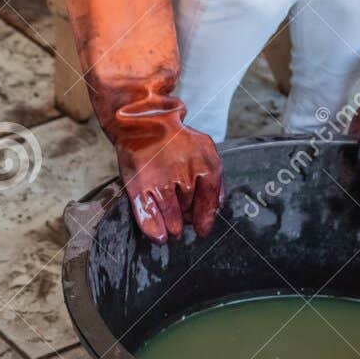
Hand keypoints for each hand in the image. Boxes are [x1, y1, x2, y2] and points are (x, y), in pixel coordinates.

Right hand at [116, 125, 222, 243]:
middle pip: (190, 211)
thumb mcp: (203, 151)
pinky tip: (159, 237)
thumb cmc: (174, 140)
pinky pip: (149, 215)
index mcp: (206, 165)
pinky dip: (154, 229)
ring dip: (172, 227)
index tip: (202, 229)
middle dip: (186, 219)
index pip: (209, 202)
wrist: (144, 121)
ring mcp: (161, 181)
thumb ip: (213, 177)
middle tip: (181, 221)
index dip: (205, 218)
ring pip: (172, 218)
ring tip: (171, 230)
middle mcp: (185, 174)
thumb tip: (219, 206)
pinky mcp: (140, 186)